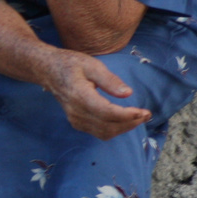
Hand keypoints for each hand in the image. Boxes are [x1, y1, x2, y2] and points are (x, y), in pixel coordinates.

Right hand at [37, 50, 151, 139]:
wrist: (48, 71)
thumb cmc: (71, 64)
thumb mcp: (92, 65)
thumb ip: (110, 80)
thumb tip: (128, 93)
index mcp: (80, 96)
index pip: (107, 113)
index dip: (127, 115)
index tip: (144, 111)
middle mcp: (76, 112)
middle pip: (108, 126)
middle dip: (131, 123)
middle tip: (147, 115)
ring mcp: (75, 119)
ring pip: (105, 133)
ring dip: (124, 128)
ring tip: (140, 118)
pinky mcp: (76, 123)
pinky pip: (99, 132)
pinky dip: (115, 129)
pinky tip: (125, 120)